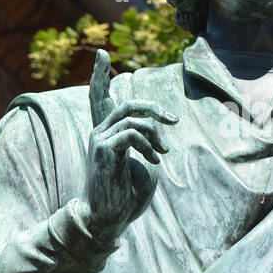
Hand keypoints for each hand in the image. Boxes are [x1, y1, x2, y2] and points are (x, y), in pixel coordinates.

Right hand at [79, 49, 176, 238]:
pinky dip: (149, 144)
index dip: (99, 75)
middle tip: (173, 120)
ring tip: (163, 152)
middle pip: (126, 104)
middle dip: (153, 107)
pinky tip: (155, 160)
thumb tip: (156, 126)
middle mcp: (99, 133)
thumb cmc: (126, 195)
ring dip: (155, 133)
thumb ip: (147, 140)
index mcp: (107, 134)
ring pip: (132, 117)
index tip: (101, 53)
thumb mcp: (145, 163)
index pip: (99, 98)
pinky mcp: (104, 151)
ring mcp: (99, 141)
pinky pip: (132, 133)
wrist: (108, 219)